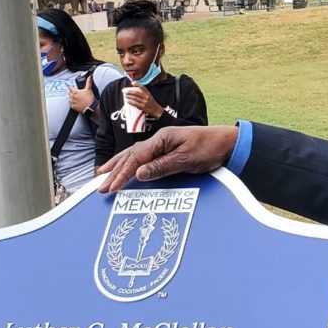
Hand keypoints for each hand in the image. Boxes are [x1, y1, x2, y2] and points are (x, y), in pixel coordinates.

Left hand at [68, 79, 94, 114]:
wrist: (90, 107)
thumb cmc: (89, 99)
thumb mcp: (89, 89)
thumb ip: (88, 82)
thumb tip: (89, 78)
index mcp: (75, 92)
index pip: (70, 87)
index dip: (71, 86)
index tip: (73, 86)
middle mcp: (73, 97)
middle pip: (69, 93)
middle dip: (71, 91)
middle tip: (73, 91)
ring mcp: (73, 102)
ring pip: (69, 99)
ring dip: (71, 97)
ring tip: (74, 97)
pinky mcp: (74, 107)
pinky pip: (71, 104)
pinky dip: (72, 103)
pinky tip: (74, 102)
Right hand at [95, 125, 238, 192]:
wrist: (227, 142)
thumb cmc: (209, 148)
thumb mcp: (186, 159)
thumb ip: (162, 166)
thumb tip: (138, 173)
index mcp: (161, 139)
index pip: (135, 158)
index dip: (121, 174)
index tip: (111, 188)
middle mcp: (159, 140)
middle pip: (130, 156)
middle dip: (114, 171)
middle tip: (100, 186)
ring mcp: (162, 144)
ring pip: (134, 155)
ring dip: (118, 165)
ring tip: (103, 175)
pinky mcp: (167, 150)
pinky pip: (144, 157)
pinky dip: (131, 164)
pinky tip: (126, 168)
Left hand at [124, 86, 163, 118]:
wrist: (156, 110)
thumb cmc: (152, 103)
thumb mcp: (149, 96)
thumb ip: (143, 93)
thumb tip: (135, 90)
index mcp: (148, 93)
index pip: (142, 87)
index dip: (137, 84)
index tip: (132, 83)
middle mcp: (146, 97)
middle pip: (136, 93)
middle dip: (129, 91)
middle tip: (125, 91)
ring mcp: (144, 102)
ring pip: (134, 98)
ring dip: (128, 96)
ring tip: (125, 95)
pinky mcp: (143, 106)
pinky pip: (135, 103)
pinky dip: (130, 102)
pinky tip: (127, 101)